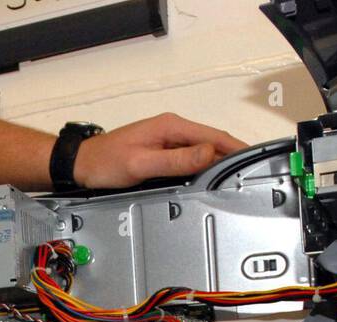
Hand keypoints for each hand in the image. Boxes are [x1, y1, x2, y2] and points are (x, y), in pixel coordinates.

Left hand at [73, 113, 247, 188]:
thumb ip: (175, 160)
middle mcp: (172, 129)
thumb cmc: (105, 163)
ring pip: (202, 151)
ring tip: (235, 179)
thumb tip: (208, 154)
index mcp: (171, 126)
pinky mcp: (163, 151)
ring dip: (218, 162)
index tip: (255, 159)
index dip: (236, 147)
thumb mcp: (141, 164)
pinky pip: (190, 157)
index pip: (213, 135)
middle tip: (250, 175)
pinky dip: (203, 166)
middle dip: (232, 156)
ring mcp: (168, 140)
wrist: (82, 164)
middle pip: (211, 142)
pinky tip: (209, 178)